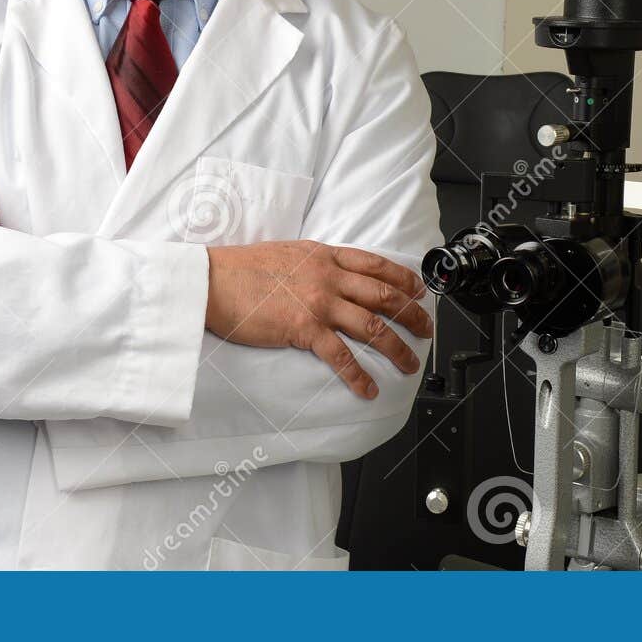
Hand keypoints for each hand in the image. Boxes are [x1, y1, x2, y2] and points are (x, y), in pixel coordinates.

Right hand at [204, 240, 433, 399]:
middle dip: (413, 315)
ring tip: (410, 364)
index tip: (420, 291)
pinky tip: (368, 388)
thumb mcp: (289, 253)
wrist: (213, 280)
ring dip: (397, 348)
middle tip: (427, 330)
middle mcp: (328, 276)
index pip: (377, 265)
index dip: (405, 279)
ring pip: (372, 326)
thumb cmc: (243, 268)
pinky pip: (341, 356)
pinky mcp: (304, 328)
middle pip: (385, 295)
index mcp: (325, 256)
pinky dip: (359, 375)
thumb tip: (333, 273)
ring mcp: (319, 302)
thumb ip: (316, 262)